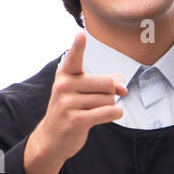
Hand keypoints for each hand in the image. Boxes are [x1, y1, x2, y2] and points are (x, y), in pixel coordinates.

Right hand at [24, 31, 127, 173]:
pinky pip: (109, 112)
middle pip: (107, 83)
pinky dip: (115, 114)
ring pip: (109, 100)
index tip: (81, 35)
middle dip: (110, 94)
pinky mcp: (77, 120)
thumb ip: (103, 83)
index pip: (74, 57)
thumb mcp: (80, 92)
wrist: (52, 139)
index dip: (78, 46)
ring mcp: (68, 103)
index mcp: (65, 75)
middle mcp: (64, 86)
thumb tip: (122, 84)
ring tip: (95, 112)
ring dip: (110, 107)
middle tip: (98, 101)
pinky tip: (109, 116)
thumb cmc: (69, 111)